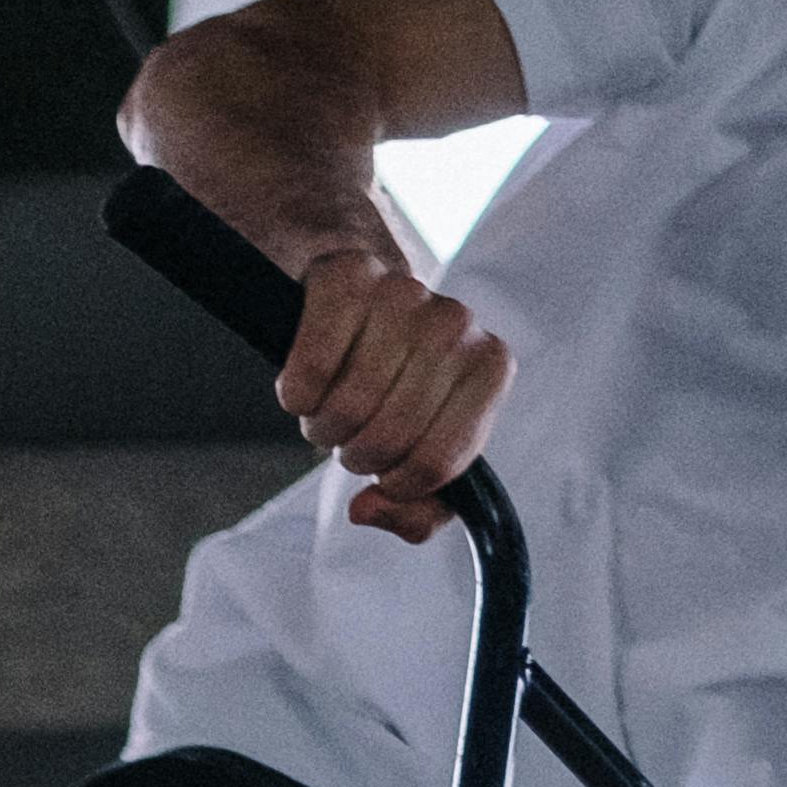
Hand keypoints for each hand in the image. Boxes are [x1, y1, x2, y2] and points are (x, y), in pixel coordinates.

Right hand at [276, 244, 512, 542]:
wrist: (361, 301)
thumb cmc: (398, 387)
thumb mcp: (424, 452)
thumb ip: (418, 510)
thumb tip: (366, 509)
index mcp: (489, 368)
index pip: (435, 463)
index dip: (398, 483)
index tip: (387, 470)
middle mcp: (456, 324)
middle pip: (389, 437)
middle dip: (356, 454)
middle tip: (352, 435)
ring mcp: (404, 293)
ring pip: (349, 405)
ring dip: (324, 426)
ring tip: (329, 410)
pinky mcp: (347, 275)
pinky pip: (312, 365)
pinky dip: (297, 392)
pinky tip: (304, 386)